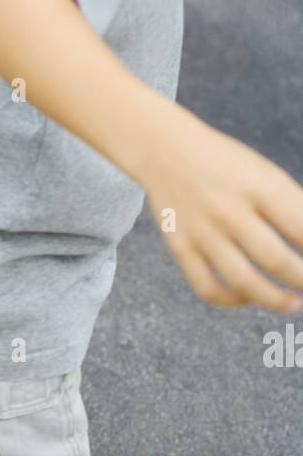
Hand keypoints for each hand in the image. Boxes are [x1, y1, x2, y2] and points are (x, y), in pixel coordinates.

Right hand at [139, 107, 302, 312]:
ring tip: (292, 304)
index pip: (300, 228)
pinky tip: (249, 298)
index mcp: (258, 186)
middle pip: (275, 260)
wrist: (166, 151)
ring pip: (243, 281)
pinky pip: (208, 287)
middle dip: (302, 280)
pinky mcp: (181, 248)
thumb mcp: (265, 173)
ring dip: (274, 299)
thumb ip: (291, 206)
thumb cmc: (226, 164)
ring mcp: (203, 232)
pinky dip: (233, 300)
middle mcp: (230, 210)